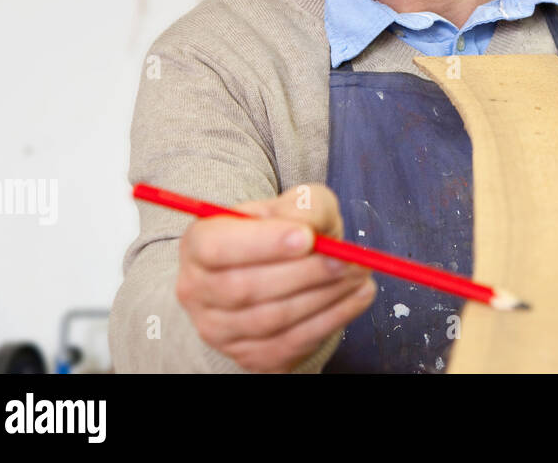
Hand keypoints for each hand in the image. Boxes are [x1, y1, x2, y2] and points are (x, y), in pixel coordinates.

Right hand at [175, 183, 374, 372]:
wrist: (289, 267)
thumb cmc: (290, 228)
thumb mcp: (298, 202)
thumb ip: (302, 207)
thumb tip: (307, 229)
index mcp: (199, 243)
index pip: (215, 248)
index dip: (262, 244)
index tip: (307, 237)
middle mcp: (197, 290)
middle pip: (244, 289)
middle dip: (303, 274)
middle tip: (347, 260)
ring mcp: (219, 329)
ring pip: (271, 319)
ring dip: (324, 296)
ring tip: (360, 273)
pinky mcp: (250, 356)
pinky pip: (291, 343)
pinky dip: (332, 319)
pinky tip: (359, 296)